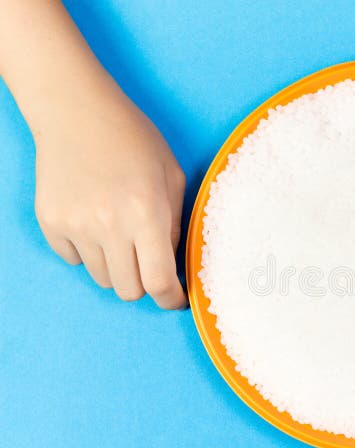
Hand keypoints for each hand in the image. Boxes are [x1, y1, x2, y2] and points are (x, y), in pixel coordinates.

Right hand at [33, 87, 186, 308]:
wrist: (76, 111)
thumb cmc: (132, 139)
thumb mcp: (172, 176)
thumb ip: (175, 224)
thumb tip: (172, 263)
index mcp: (146, 214)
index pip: (159, 282)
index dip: (171, 299)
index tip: (175, 299)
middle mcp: (109, 226)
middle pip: (129, 290)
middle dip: (144, 282)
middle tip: (148, 260)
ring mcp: (75, 225)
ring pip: (103, 279)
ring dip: (117, 266)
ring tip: (120, 232)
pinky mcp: (50, 222)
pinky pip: (74, 261)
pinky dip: (88, 252)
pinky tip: (94, 220)